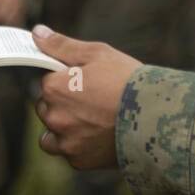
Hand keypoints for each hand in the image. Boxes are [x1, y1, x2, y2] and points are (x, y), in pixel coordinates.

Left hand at [32, 26, 141, 169]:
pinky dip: (80, 147)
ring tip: (92, 122)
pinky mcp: (79, 160)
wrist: (157, 117)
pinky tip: (100, 136)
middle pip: (46, 109)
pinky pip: (69, 153)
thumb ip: (62, 45)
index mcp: (54, 88)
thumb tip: (37, 33)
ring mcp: (66, 141)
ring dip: (64, 130)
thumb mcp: (97, 54)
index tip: (86, 83)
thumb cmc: (128, 80)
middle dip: (63, 105)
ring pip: (51, 136)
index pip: (47, 82)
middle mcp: (54, 117)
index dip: (67, 81)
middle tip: (93, 101)